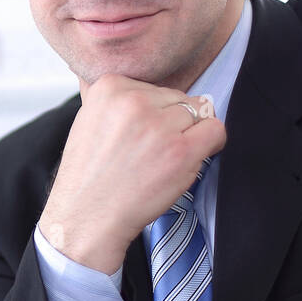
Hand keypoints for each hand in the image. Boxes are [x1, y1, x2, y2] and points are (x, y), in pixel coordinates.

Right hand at [38, 74, 225, 273]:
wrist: (86, 216)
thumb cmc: (89, 174)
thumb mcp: (88, 118)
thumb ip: (116, 98)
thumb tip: (150, 84)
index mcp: (109, 86)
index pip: (154, 86)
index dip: (152, 112)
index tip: (138, 134)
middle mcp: (133, 101)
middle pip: (177, 98)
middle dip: (170, 123)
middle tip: (150, 151)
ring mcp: (158, 126)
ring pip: (197, 113)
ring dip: (187, 136)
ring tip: (162, 159)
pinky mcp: (180, 151)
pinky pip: (215, 131)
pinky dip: (211, 143)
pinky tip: (190, 158)